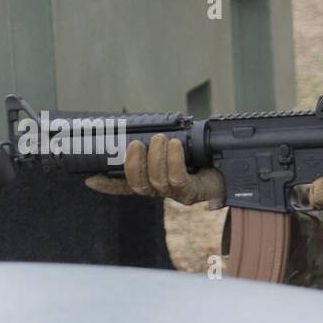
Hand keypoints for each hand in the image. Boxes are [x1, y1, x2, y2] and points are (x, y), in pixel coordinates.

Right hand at [85, 134, 224, 207]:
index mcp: (152, 179)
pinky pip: (177, 180)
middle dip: (133, 164)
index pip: (124, 186)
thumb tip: (140, 128)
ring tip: (160, 139)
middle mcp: (161, 190)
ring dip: (156, 157)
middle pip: (138, 185)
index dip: (108, 185)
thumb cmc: (203, 154)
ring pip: (156, 181)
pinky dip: (174, 160)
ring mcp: (176, 194)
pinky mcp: (192, 193)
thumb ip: (157, 141)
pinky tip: (175, 145)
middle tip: (137, 143)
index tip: (90, 179)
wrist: (233, 166)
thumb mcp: (176, 145)